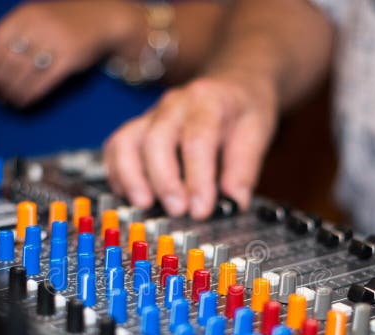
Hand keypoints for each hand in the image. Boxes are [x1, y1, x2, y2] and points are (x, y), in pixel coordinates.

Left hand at [0, 1, 143, 107]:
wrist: (102, 20)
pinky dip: (30, 95)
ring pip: (24, 74)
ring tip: (8, 100)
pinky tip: (24, 102)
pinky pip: (44, 82)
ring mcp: (55, 43)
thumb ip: (14, 38)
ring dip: (12, 92)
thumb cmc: (63, 23)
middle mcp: (37, 27)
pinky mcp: (70, 60)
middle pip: (8, 62)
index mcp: (24, 16)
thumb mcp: (36, 20)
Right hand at [103, 72, 277, 218]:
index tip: (201, 210)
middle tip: (178, 211)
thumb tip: (235, 202)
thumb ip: (244, 169)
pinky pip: (117, 147)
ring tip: (146, 205)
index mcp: (209, 101)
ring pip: (128, 141)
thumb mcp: (257, 133)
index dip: (197, 178)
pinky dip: (119, 174)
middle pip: (157, 139)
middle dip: (164, 181)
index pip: (197, 139)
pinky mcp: (137, 128)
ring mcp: (151, 114)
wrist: (231, 85)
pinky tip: (132, 196)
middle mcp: (175, 104)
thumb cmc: (242, 111)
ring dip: (133, 177)